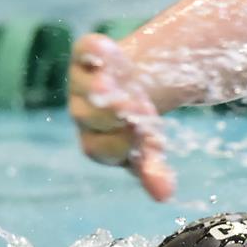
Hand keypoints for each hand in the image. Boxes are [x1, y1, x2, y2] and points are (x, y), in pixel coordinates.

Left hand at [68, 33, 174, 200]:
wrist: (132, 82)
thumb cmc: (139, 123)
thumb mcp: (148, 146)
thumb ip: (153, 169)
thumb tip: (165, 196)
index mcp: (95, 141)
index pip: (100, 147)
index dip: (120, 143)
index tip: (144, 137)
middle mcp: (83, 113)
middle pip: (89, 117)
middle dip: (112, 113)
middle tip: (136, 109)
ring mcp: (81, 82)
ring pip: (85, 85)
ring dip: (102, 86)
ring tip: (118, 87)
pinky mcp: (85, 54)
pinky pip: (86, 51)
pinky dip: (96, 50)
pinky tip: (105, 49)